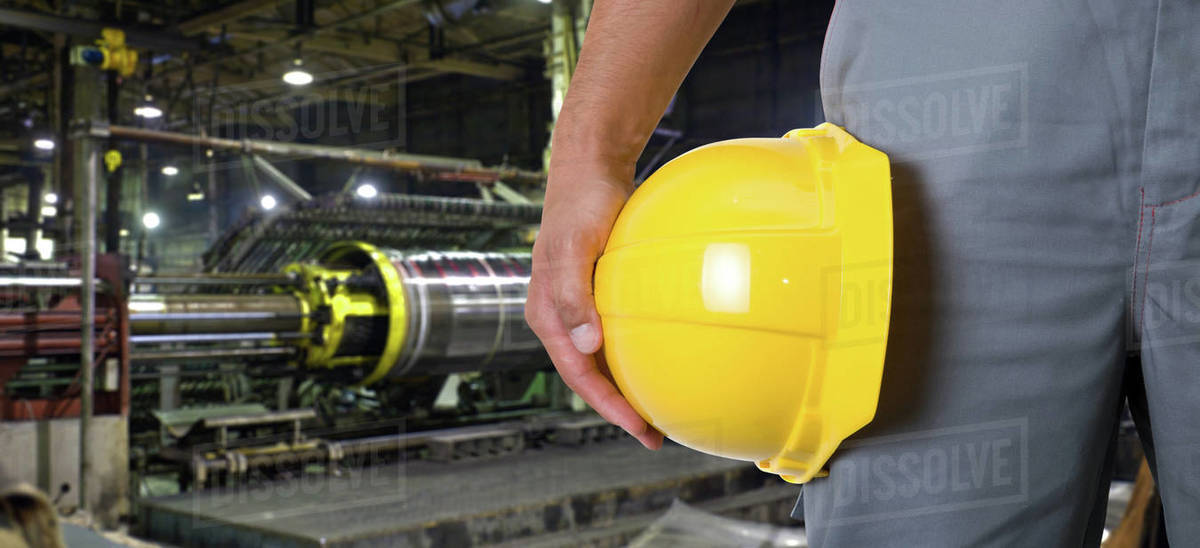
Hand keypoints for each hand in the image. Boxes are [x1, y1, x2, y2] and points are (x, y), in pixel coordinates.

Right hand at [526, 165, 663, 449]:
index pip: (577, 374)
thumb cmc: (581, 205)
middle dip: (617, 409)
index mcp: (547, 314)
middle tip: (653, 435)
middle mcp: (559, 317)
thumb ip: (573, 296)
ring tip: (656, 410)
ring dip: (624, 387)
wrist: (589, 170)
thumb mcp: (574, 248)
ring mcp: (576, 308)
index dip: (606, 406)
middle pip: (587, 376)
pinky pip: (613, 336)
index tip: (638, 427)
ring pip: (599, 361)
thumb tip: (586, 344)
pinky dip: (630, 356)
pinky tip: (656, 361)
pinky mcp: (594, 295)